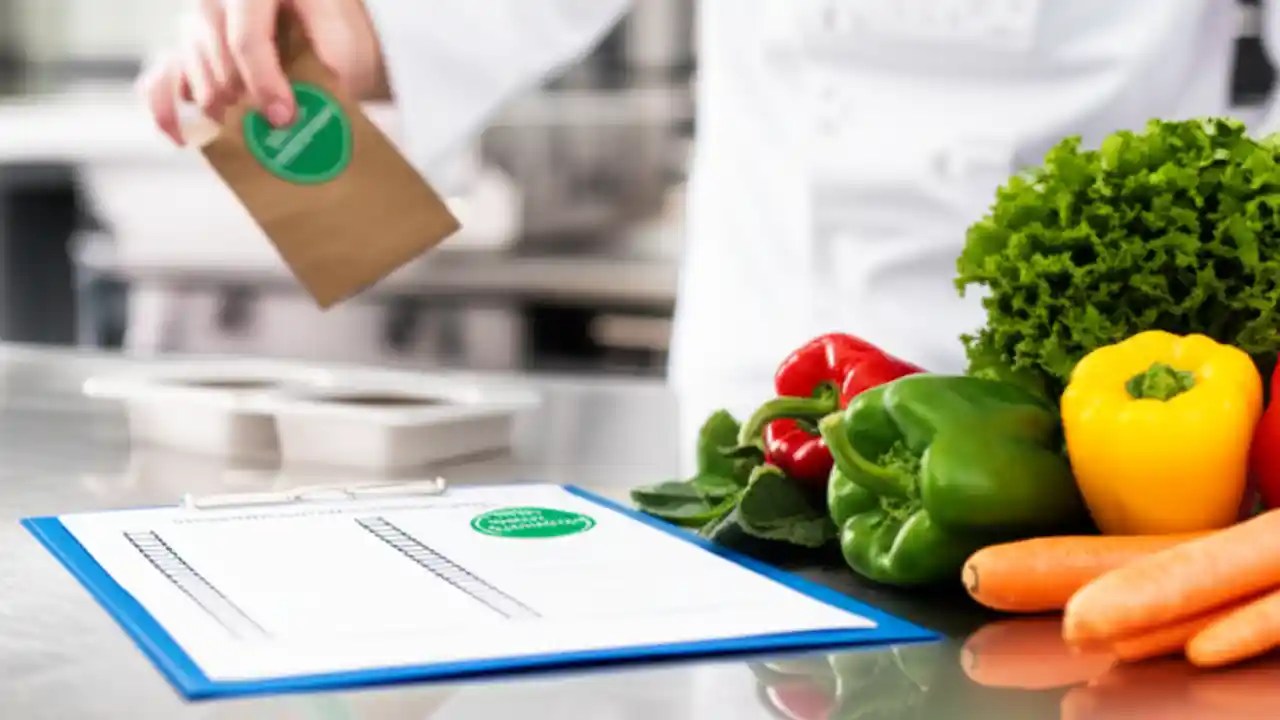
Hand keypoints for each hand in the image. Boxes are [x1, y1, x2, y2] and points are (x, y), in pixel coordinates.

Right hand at [138, 0, 385, 144]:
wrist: (323, 33)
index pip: (246, 37)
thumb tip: (304, 100)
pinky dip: (166, 111)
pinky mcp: (183, 52)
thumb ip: (325, 56)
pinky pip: (158, 80)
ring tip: (245, 127)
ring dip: (215, 105)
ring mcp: (196, 23)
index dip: (263, 81)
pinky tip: (184, 139)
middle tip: (268, 125)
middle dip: (241, 96)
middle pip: (213, 54)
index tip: (283, 116)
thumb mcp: (341, 37)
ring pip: (188, 67)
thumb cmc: (335, 35)